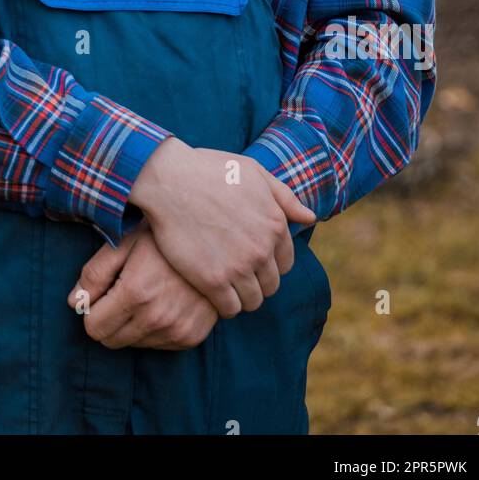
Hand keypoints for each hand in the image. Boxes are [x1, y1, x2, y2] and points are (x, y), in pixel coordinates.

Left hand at [67, 217, 219, 349]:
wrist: (214, 241)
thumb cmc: (163, 236)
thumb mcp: (124, 242)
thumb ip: (94, 273)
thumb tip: (74, 303)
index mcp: (136, 293)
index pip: (94, 328)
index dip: (92, 310)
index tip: (103, 292)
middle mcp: (156, 318)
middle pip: (111, 341)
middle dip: (110, 320)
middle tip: (123, 291)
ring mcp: (177, 330)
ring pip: (134, 344)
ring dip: (133, 325)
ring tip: (147, 292)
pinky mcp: (192, 336)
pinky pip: (158, 345)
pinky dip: (155, 329)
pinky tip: (164, 301)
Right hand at [129, 139, 316, 318]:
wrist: (168, 180)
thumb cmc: (208, 170)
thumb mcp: (253, 172)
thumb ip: (284, 197)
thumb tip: (310, 217)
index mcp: (275, 224)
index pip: (285, 262)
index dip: (268, 262)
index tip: (250, 258)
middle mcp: (262, 249)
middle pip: (271, 285)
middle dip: (257, 281)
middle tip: (235, 272)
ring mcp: (238, 267)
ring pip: (253, 301)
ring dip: (242, 296)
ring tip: (224, 284)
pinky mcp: (212, 281)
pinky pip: (230, 309)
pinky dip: (224, 305)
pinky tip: (212, 291)